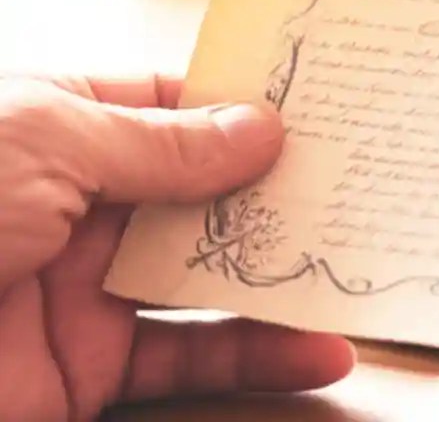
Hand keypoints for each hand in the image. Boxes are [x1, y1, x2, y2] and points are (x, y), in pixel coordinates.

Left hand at [0, 76, 354, 420]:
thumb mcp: (48, 144)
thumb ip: (160, 144)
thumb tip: (258, 129)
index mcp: (61, 128)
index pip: (172, 106)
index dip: (244, 107)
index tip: (322, 109)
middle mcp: (80, 204)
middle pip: (205, 193)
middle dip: (279, 191)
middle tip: (358, 186)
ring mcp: (88, 285)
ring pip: (209, 277)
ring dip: (282, 276)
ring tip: (354, 265)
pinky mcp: (91, 364)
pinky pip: (191, 357)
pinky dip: (258, 359)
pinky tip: (315, 350)